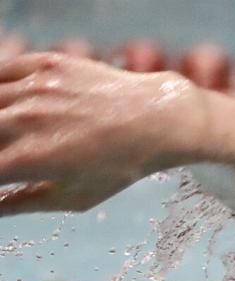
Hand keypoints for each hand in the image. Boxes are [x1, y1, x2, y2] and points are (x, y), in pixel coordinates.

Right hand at [0, 52, 201, 215]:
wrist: (158, 120)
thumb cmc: (121, 165)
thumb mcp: (76, 197)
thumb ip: (25, 202)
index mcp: (30, 158)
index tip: (0, 178)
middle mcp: (25, 120)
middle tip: (8, 155)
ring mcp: (33, 88)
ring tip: (10, 133)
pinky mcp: (44, 64)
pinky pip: (1, 71)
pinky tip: (8, 105)